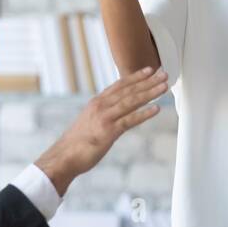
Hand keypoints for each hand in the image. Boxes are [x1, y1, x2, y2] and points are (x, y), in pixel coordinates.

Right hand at [37, 67, 167, 189]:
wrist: (63, 157)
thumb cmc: (77, 142)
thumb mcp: (90, 121)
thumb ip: (103, 113)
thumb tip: (114, 111)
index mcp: (97, 102)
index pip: (119, 85)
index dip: (135, 76)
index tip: (149, 69)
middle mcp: (101, 106)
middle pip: (128, 90)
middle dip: (148, 81)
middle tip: (164, 74)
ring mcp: (105, 118)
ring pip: (131, 101)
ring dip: (149, 93)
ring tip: (164, 87)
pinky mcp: (108, 132)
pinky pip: (129, 120)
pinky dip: (143, 114)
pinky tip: (156, 109)